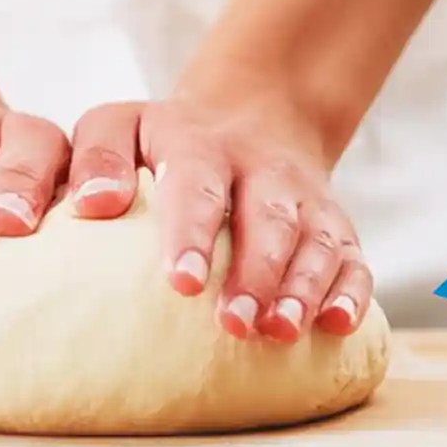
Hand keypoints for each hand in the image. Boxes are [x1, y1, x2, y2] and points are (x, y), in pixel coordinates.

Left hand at [68, 99, 371, 340]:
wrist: (252, 115)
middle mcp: (261, 168)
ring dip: (301, 289)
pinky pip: (354, 258)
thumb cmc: (162, 144)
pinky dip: (351, 292)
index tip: (180, 283)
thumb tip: (93, 204)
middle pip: (267, 218)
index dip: (192, 233)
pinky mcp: (336, 226)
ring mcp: (304, 198)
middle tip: (233, 324)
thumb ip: (97, 156)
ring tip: (279, 332)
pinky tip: (338, 326)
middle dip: (255, 273)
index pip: (197, 185)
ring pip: (315, 241)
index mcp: (199, 144)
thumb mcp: (120, 127)